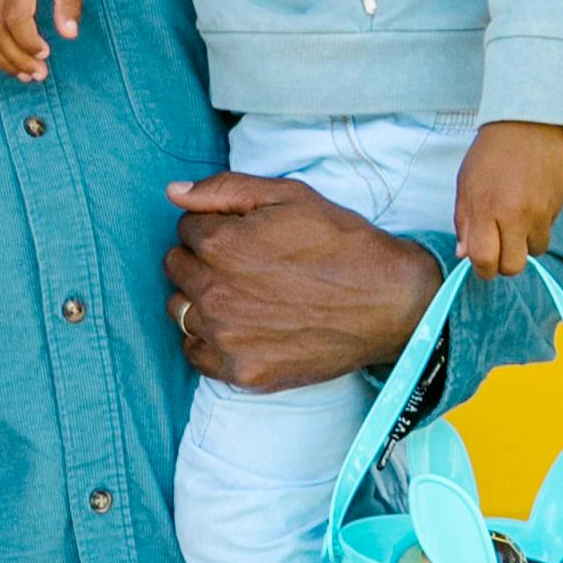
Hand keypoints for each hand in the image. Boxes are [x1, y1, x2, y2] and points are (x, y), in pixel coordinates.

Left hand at [162, 173, 443, 393]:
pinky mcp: (242, 372)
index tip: (242, 235)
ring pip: (180, 311)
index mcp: (221, 245)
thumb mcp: (289, 196)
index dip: (214, 227)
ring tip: (240, 295)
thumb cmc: (341, 243)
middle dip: (202, 260)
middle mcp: (215, 293)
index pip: (185, 230)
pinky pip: (194, 353)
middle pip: (177, 269)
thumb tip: (173, 193)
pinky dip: (208, 340)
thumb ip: (224, 190)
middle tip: (242, 263)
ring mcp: (226, 337)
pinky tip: (239, 327)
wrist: (388, 303)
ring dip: (199, 299)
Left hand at [452, 119, 562, 279]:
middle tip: (499, 248)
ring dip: (524, 244)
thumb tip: (464, 255)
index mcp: (488, 210)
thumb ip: (465, 223)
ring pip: (536, 251)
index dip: (482, 269)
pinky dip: (539, 226)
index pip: (485, 261)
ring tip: (516, 222)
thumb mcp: (466, 186)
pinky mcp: (558, 204)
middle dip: (504, 264)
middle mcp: (517, 215)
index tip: (481, 263)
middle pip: (514, 267)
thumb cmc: (490, 155)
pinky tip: (530, 203)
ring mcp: (542, 211)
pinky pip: (549, 229)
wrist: (527, 124)